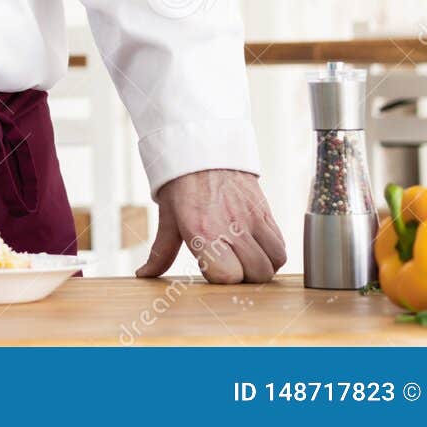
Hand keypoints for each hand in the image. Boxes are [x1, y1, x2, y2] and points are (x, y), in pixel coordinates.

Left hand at [137, 168, 286, 283]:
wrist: (202, 148)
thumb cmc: (181, 183)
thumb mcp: (167, 218)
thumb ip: (161, 252)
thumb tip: (144, 275)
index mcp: (202, 231)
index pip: (228, 276)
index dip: (222, 278)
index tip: (212, 268)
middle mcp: (231, 226)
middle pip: (256, 273)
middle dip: (245, 276)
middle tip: (230, 264)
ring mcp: (252, 218)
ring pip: (275, 262)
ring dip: (262, 266)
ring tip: (244, 257)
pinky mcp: (266, 211)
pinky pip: (282, 245)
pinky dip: (273, 252)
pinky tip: (255, 245)